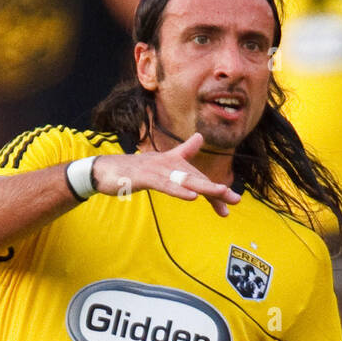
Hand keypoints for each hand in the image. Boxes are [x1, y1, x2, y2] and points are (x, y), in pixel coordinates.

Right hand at [92, 132, 240, 216]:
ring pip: (184, 180)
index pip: (198, 179)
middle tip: (235, 199)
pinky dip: (177, 189)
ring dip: (203, 187)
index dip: (214, 192)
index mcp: (173, 163)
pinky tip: (191, 195)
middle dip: (216, 190)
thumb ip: (181, 153)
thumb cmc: (134, 169)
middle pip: (196, 178)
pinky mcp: (143, 177)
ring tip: (221, 193)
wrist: (105, 170)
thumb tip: (200, 137)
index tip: (231, 203)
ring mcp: (155, 169)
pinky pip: (163, 184)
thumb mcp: (160, 165)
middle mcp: (167, 164)